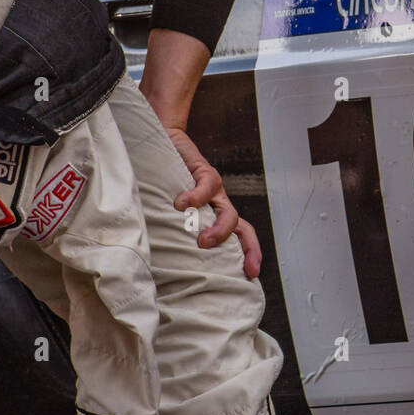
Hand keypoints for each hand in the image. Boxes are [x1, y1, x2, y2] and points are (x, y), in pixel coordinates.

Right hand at [165, 124, 260, 278]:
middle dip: (247, 249)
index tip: (252, 275)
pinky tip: (180, 204)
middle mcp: (217, 202)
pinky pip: (207, 185)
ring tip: (203, 242)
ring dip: (219, 230)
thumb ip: (173, 228)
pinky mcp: (202, 169)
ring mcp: (212, 187)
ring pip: (228, 211)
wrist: (163, 139)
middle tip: (241, 268)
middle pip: (241, 227)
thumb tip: (161, 261)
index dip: (249, 253)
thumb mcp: (169, 209)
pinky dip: (195, 196)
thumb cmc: (163, 180)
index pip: (240, 235)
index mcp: (213, 213)